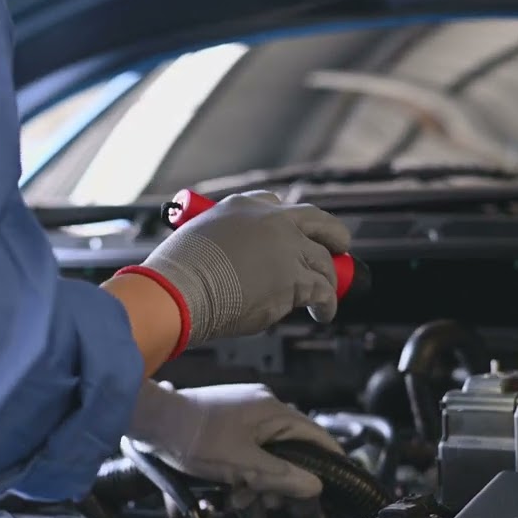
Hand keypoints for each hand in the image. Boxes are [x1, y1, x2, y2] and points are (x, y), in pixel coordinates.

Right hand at [119, 191, 350, 350]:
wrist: (178, 291)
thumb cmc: (177, 276)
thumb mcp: (198, 241)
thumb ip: (226, 245)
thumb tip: (242, 268)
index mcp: (242, 206)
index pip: (276, 203)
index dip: (290, 222)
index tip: (295, 233)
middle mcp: (270, 220)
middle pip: (318, 221)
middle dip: (334, 236)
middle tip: (339, 248)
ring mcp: (286, 247)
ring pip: (324, 261)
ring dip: (329, 280)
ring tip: (327, 297)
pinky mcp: (295, 278)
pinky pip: (323, 291)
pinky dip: (327, 305)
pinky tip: (323, 314)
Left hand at [125, 381, 343, 505]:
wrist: (154, 420)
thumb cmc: (195, 438)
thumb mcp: (243, 465)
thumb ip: (281, 476)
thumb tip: (315, 485)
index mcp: (273, 411)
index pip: (317, 436)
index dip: (330, 460)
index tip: (339, 480)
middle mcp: (263, 405)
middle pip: (290, 447)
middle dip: (281, 479)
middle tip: (270, 502)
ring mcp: (245, 410)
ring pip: (267, 450)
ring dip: (259, 478)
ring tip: (241, 497)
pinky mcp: (228, 418)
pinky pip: (249, 446)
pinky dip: (245, 467)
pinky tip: (230, 485)